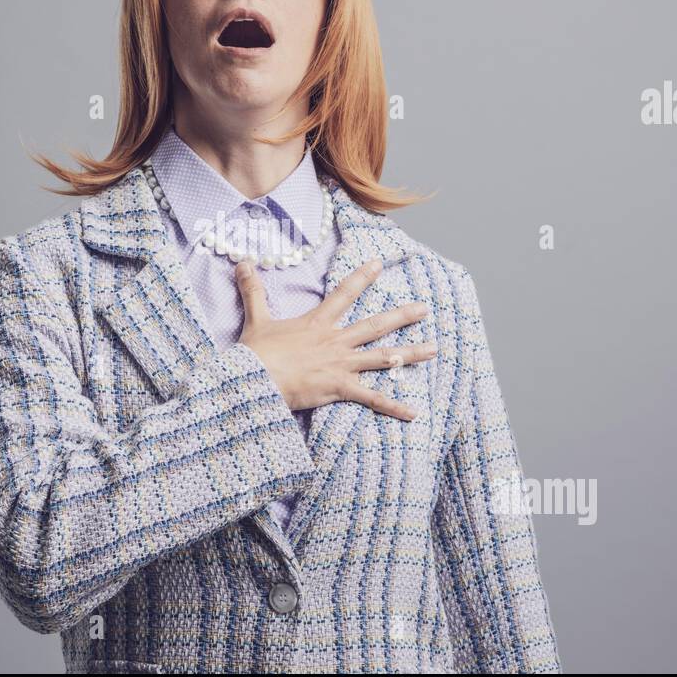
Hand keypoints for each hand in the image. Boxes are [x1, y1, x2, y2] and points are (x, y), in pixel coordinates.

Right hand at [234, 257, 436, 420]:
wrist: (253, 379)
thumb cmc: (255, 353)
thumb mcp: (256, 318)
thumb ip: (253, 290)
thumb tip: (243, 263)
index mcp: (317, 323)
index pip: (344, 294)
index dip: (362, 277)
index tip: (380, 264)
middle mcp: (335, 341)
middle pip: (374, 325)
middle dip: (401, 315)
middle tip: (424, 309)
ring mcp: (340, 364)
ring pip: (382, 357)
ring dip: (409, 354)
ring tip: (434, 349)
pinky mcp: (340, 388)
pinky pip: (372, 398)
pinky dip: (393, 407)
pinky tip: (414, 413)